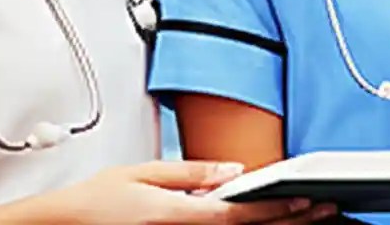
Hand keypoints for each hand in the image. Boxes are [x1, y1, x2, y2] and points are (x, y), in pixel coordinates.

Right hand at [37, 161, 336, 224]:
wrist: (66, 224)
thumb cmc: (97, 200)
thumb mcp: (143, 172)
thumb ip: (191, 171)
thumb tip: (231, 170)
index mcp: (177, 215)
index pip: (239, 214)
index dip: (277, 210)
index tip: (306, 202)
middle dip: (289, 221)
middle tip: (323, 211)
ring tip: (308, 218)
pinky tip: (267, 224)